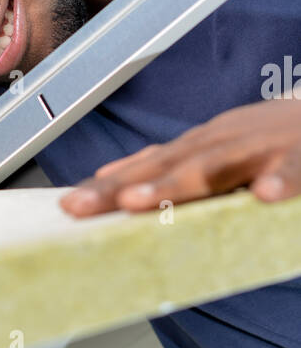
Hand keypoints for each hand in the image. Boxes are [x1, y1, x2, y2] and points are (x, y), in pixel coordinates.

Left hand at [61, 98, 300, 217]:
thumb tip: (111, 180)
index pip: (147, 166)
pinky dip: (280, 182)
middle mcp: (226, 142)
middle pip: (167, 167)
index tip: (69, 204)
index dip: (107, 185)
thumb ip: (171, 166)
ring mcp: (265, 149)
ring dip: (176, 185)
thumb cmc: (274, 140)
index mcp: (204, 144)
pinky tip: (265, 195)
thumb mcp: (219, 150)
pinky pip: (295, 173)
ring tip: (138, 203)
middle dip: (120, 188)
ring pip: (217, 168)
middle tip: (80, 207)